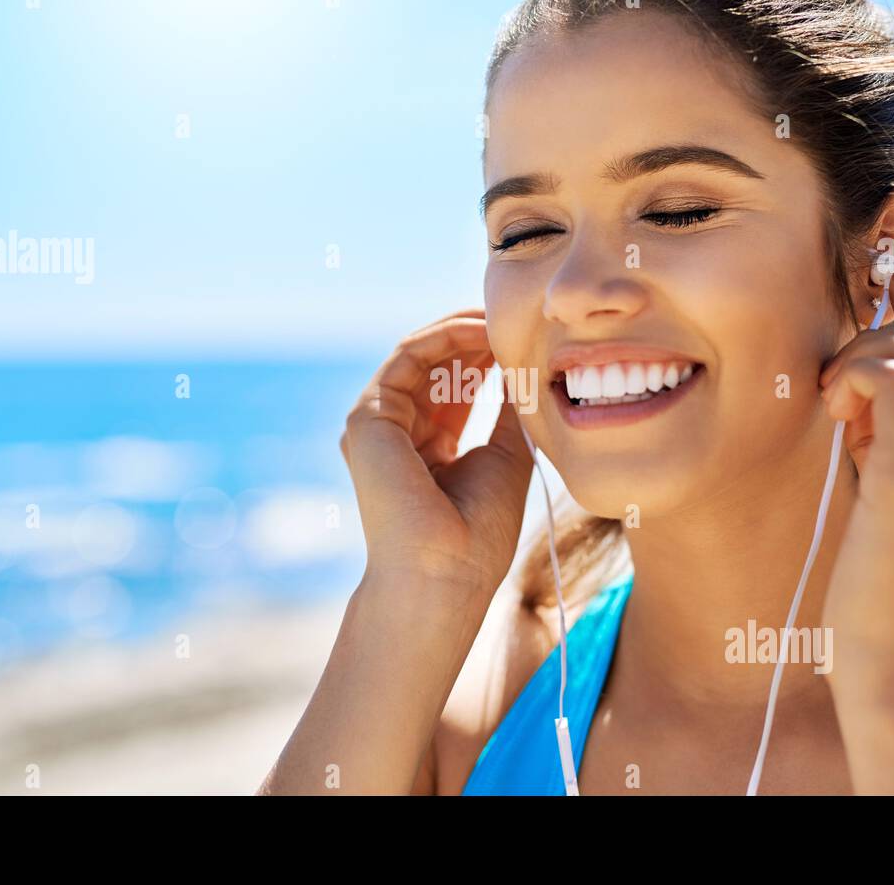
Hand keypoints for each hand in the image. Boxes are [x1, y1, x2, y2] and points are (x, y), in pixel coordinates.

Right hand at [341, 308, 532, 601]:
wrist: (444, 575)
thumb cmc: (477, 536)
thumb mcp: (506, 459)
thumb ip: (510, 412)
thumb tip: (525, 368)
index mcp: (427, 451)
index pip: (455, 389)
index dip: (488, 360)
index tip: (525, 342)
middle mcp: (397, 435)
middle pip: (436, 367)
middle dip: (475, 339)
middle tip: (515, 319)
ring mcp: (377, 426)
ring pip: (420, 355)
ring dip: (463, 331)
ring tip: (503, 320)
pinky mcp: (368, 418)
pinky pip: (408, 357)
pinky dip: (445, 337)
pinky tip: (482, 332)